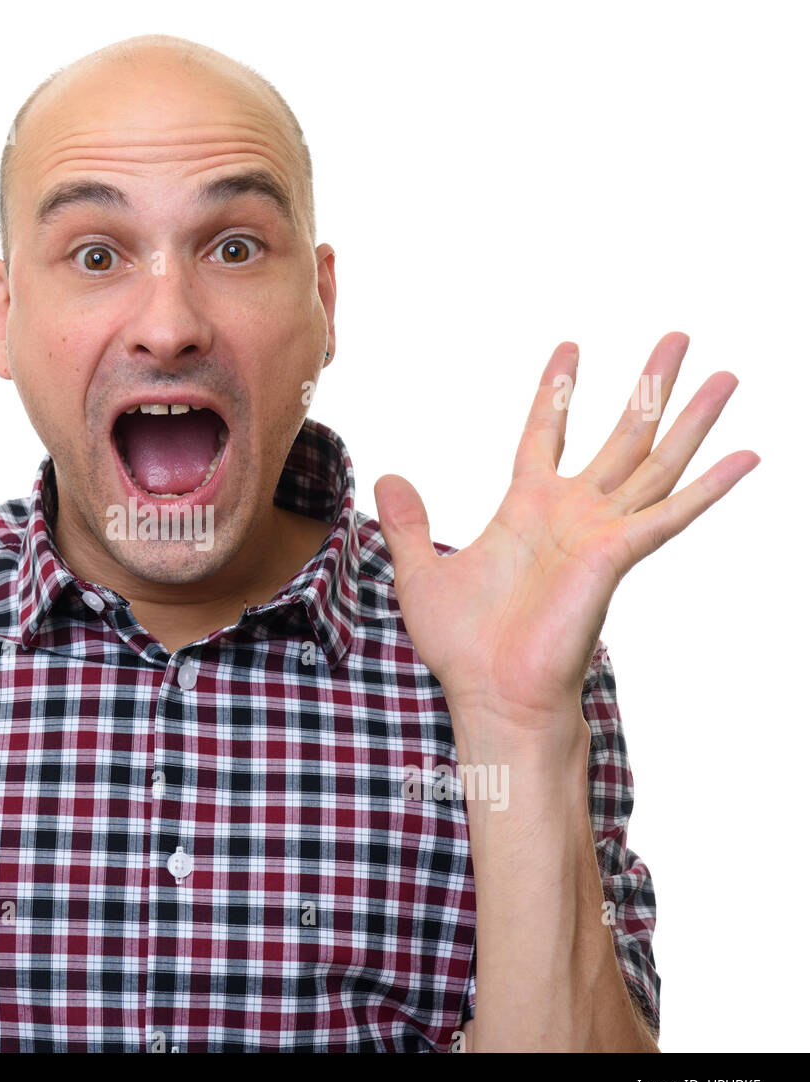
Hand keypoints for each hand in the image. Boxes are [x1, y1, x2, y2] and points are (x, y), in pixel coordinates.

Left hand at [373, 332, 758, 726]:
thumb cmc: (464, 646)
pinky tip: (746, 455)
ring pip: (656, 462)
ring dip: (692, 419)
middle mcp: (572, 514)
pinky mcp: (617, 557)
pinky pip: (671, 514)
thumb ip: (409, 523)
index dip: (558, 391)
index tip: (571, 347)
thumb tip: (386, 477)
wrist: (492, 694)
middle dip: (649, 386)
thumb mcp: (419, 572)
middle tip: (678, 336)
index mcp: (527, 508)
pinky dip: (709, 487)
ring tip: (726, 373)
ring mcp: (601, 533)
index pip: (546, 432)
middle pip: (621, 434)